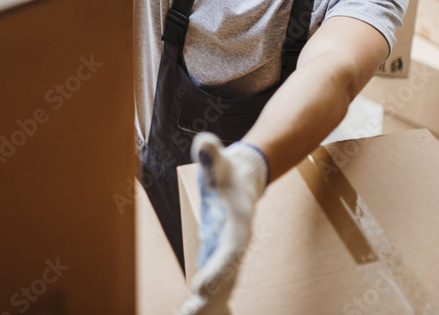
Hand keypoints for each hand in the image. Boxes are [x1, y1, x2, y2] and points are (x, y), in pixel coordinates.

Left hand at [179, 134, 268, 314]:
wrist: (247, 178)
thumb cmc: (229, 171)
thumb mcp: (220, 160)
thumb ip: (211, 153)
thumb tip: (204, 140)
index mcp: (238, 224)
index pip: (229, 252)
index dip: (216, 270)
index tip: (200, 288)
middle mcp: (238, 244)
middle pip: (227, 276)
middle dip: (212, 298)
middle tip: (191, 314)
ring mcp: (231, 252)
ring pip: (223, 285)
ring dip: (209, 305)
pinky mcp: (222, 256)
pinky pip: (217, 284)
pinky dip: (209, 301)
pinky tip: (194, 313)